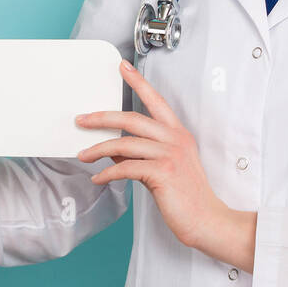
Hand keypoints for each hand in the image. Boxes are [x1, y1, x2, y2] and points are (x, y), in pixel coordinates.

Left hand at [75, 59, 227, 250]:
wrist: (206, 220)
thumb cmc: (186, 196)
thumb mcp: (168, 166)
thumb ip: (145, 154)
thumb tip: (115, 152)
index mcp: (178, 134)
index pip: (156, 101)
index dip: (138, 82)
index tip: (122, 67)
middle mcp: (175, 139)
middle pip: (131, 118)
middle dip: (102, 117)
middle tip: (81, 120)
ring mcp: (170, 154)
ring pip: (123, 144)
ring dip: (98, 149)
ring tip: (83, 155)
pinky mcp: (162, 172)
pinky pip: (124, 168)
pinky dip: (107, 174)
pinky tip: (98, 179)